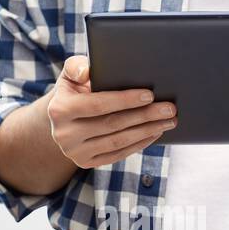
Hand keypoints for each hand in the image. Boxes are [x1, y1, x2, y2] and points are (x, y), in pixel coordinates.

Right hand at [47, 56, 176, 167]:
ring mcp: (75, 152)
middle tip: (169, 108)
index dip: (125, 100)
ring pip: (118, 141)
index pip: (97, 105)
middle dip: (144, 115)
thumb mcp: (71, 74)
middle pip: (112, 124)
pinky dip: (139, 143)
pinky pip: (118, 154)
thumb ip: (76, 66)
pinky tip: (155, 132)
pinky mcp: (85, 163)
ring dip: (147, 131)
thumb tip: (87, 71)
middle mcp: (64, 135)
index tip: (150, 94)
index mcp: (59, 110)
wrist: (61, 119)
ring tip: (168, 121)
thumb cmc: (74, 89)